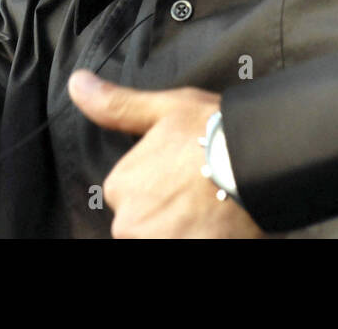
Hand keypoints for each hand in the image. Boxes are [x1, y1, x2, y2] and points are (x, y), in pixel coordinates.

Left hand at [68, 70, 267, 237]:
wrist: (260, 160)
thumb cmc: (214, 131)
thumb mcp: (164, 110)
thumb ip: (116, 105)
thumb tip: (77, 84)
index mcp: (121, 186)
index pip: (133, 197)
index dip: (163, 186)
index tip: (186, 177)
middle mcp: (129, 223)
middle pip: (146, 225)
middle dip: (171, 215)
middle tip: (202, 194)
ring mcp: (156, 244)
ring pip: (163, 237)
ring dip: (184, 231)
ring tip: (212, 212)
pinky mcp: (187, 253)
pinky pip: (187, 246)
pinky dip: (200, 238)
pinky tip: (215, 228)